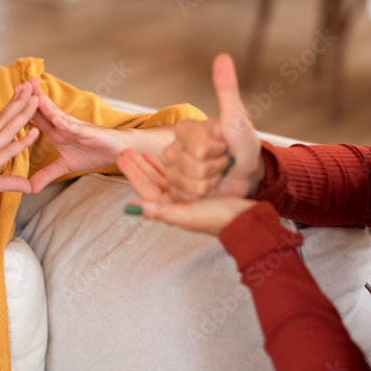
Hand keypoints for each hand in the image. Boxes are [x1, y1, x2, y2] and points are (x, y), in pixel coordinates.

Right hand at [0, 83, 39, 223]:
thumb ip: (12, 182)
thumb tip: (29, 186)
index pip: (0, 121)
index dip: (12, 106)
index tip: (21, 92)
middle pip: (5, 118)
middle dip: (19, 100)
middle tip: (31, 84)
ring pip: (8, 129)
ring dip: (23, 113)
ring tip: (36, 99)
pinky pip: (8, 152)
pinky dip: (22, 142)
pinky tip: (35, 132)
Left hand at [25, 77, 126, 191]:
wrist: (117, 152)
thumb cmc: (93, 153)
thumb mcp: (65, 166)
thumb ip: (47, 174)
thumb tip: (31, 187)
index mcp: (56, 132)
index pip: (36, 118)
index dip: (22, 109)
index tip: (9, 98)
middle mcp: (64, 125)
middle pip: (44, 110)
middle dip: (32, 97)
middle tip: (20, 83)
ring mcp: (76, 127)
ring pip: (58, 114)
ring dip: (45, 104)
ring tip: (34, 93)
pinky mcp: (89, 133)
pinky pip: (75, 128)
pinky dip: (65, 123)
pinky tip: (56, 118)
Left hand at [117, 148, 255, 235]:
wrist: (247, 219)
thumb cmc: (220, 218)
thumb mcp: (189, 214)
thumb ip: (160, 210)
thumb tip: (131, 207)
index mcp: (170, 211)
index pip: (145, 189)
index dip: (133, 173)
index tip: (123, 157)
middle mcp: (176, 206)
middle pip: (151, 183)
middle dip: (139, 167)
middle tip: (127, 150)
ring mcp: (187, 200)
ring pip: (164, 179)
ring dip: (153, 166)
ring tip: (142, 152)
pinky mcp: (199, 194)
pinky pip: (179, 178)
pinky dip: (172, 167)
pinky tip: (168, 158)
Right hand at [162, 53, 263, 199]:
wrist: (248, 173)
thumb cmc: (243, 145)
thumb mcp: (236, 117)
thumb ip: (226, 88)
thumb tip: (222, 56)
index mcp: (185, 129)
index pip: (197, 145)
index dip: (215, 149)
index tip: (224, 145)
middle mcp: (174, 148)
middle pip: (192, 165)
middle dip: (215, 167)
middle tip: (222, 161)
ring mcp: (173, 170)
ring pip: (189, 183)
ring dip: (211, 182)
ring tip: (217, 174)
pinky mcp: (175, 190)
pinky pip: (185, 196)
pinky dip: (204, 194)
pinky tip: (209, 188)